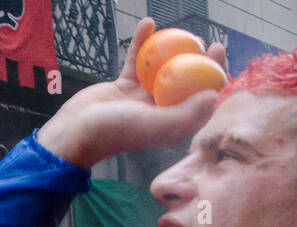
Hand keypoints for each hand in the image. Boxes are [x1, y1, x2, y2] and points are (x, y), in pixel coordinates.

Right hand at [37, 18, 226, 169]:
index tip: (219, 58)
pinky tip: (148, 24)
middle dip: (200, 61)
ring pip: (163, 69)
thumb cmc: (115, 131)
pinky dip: (141, 43)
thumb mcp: (155, 125)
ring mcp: (142, 98)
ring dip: (173, 50)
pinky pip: (137, 61)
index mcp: (171, 124)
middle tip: (209, 42)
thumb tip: (215, 96)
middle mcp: (160, 111)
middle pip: (186, 82)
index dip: (214, 78)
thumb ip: (186, 114)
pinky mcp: (124, 86)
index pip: (200, 100)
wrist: (77, 130)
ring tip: (183, 32)